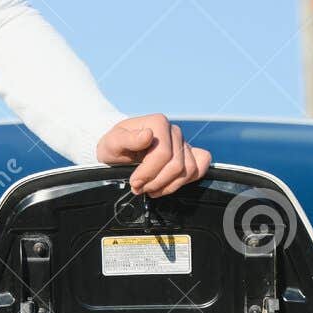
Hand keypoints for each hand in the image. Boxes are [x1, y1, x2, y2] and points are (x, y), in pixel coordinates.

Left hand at [96, 113, 211, 196]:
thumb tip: (147, 135)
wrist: (118, 149)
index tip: (134, 182)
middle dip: (156, 182)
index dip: (149, 173)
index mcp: (158, 123)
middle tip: (139, 188)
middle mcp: (174, 131)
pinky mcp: (189, 154)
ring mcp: (184, 143)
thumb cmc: (114, 146)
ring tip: (150, 189)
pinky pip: (200, 168)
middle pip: (176, 165)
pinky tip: (168, 184)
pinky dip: (187, 181)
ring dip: (169, 186)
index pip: (163, 154)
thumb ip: (127, 139)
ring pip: (189, 170)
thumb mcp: (111, 143)